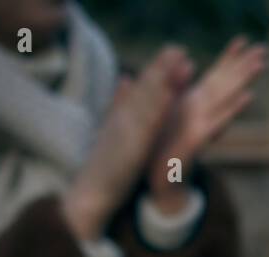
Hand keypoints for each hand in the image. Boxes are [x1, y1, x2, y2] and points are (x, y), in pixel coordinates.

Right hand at [62, 47, 191, 239]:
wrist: (91, 195)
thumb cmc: (105, 166)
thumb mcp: (113, 130)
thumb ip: (120, 104)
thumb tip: (126, 77)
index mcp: (122, 117)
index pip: (141, 89)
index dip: (156, 70)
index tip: (173, 52)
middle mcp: (123, 120)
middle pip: (143, 90)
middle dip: (160, 69)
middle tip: (177, 49)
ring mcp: (126, 133)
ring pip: (146, 103)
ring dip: (161, 84)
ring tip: (176, 66)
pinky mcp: (131, 148)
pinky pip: (147, 126)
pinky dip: (158, 109)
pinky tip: (170, 97)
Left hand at [148, 37, 265, 211]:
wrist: (159, 178)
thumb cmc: (162, 145)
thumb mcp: (168, 112)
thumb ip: (177, 91)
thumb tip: (184, 68)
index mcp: (194, 103)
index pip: (215, 75)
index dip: (228, 57)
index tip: (244, 39)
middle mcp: (204, 112)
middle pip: (227, 84)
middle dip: (244, 66)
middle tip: (265, 50)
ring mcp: (204, 125)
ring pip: (227, 99)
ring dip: (244, 81)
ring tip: (261, 66)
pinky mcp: (199, 140)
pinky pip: (218, 122)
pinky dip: (232, 109)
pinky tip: (248, 97)